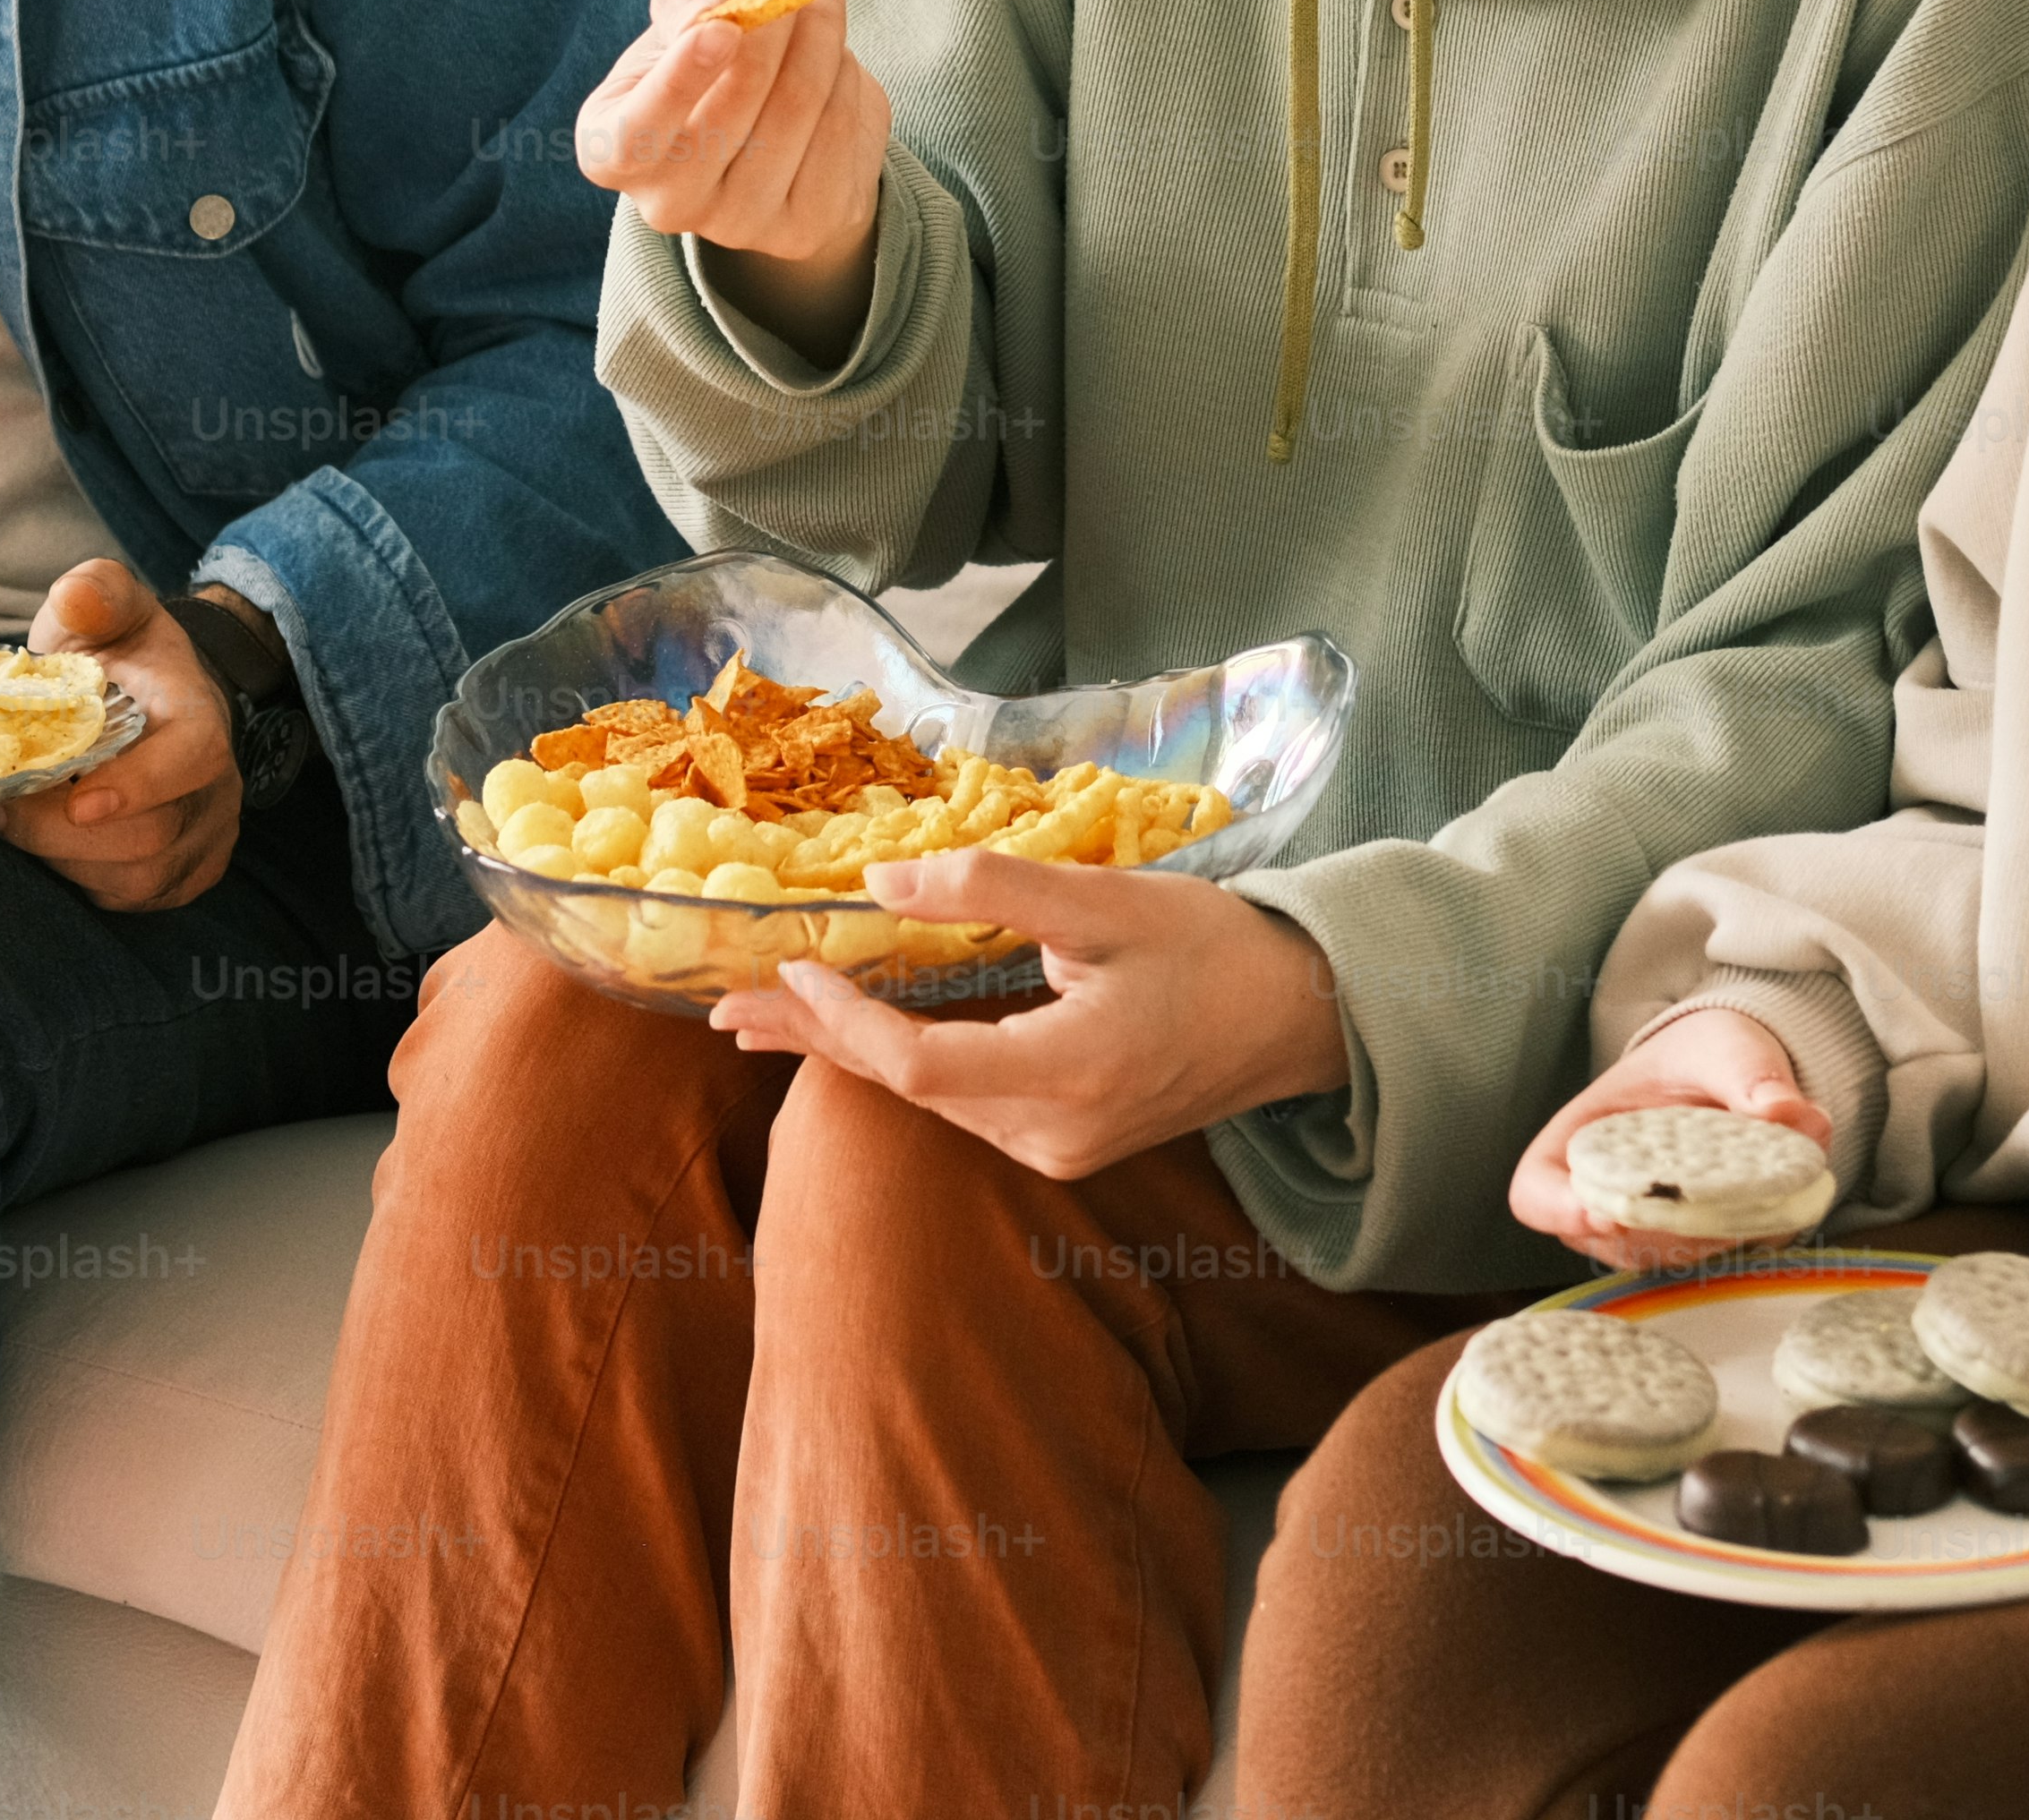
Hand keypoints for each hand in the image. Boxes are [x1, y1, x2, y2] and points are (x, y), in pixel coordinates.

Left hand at [0, 559, 242, 911]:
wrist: (155, 695)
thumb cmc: (121, 653)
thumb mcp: (105, 607)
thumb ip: (94, 593)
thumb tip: (76, 600)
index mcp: (199, 716)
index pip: (193, 757)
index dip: (140, 785)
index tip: (76, 799)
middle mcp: (216, 785)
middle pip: (150, 837)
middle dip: (59, 833)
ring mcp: (205, 834)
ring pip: (139, 880)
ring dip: (63, 860)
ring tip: (14, 821)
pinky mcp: (185, 874)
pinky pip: (133, 900)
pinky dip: (80, 880)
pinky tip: (49, 844)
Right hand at [574, 0, 891, 367]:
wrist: (770, 118)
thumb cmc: (709, 51)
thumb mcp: (683, 6)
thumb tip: (709, 9)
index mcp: (613, 151)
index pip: (636, 133)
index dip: (680, 82)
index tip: (722, 27)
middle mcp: (667, 204)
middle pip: (734, 108)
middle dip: (776, 22)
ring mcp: (737, 226)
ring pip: (796, 113)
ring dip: (822, 37)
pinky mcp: (802, 228)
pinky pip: (839, 133)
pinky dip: (846, 77)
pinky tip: (838, 58)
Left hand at [703, 852, 1346, 1178]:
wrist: (1299, 1018)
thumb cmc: (1211, 948)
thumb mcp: (1104, 901)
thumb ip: (992, 888)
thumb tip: (882, 878)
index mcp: (1069, 1074)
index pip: (923, 1066)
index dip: (846, 1021)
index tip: (793, 964)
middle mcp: (1054, 1133)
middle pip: (910, 1089)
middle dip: (819, 1040)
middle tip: (729, 1007)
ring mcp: (1059, 1150)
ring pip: (930, 1101)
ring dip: (851, 1053)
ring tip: (772, 1016)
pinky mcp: (1065, 1144)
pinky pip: (963, 1105)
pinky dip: (902, 1066)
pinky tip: (856, 1039)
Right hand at [1510, 1007, 1836, 1281]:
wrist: (1740, 1068)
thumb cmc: (1708, 1050)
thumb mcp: (1726, 1045)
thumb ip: (1751, 1075)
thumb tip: (1790, 1113)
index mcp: (1581, 1134)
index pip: (1534, 1189)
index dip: (1557, 1210)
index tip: (1607, 1213)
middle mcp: (1602, 1188)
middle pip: (1602, 1239)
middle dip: (1664, 1227)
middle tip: (1725, 1201)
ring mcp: (1645, 1222)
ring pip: (1659, 1256)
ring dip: (1708, 1236)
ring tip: (1761, 1194)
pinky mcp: (1692, 1238)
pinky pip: (1708, 1257)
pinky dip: (1740, 1238)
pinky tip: (1774, 1202)